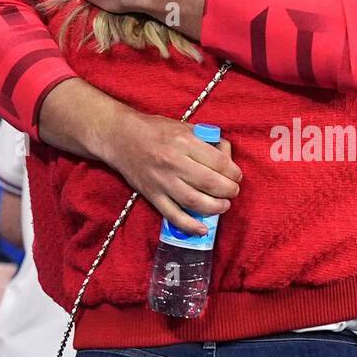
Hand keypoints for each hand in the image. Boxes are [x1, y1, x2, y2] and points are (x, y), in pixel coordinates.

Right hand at [114, 112, 239, 234]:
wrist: (120, 137)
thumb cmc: (154, 130)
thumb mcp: (183, 126)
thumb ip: (206, 140)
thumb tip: (227, 156)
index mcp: (184, 142)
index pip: (218, 162)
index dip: (233, 172)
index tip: (236, 176)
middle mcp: (174, 162)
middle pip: (210, 183)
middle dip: (228, 190)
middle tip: (233, 191)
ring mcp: (162, 181)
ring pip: (194, 201)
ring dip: (215, 207)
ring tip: (223, 206)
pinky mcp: (152, 195)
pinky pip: (172, 215)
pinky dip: (189, 225)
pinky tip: (202, 229)